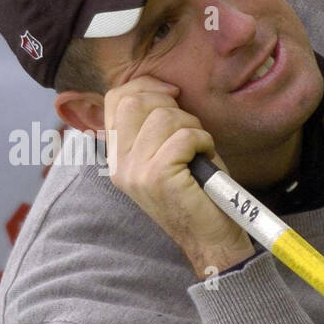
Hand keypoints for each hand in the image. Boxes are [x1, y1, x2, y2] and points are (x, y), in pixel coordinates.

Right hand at [103, 75, 254, 276]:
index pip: (114, 100)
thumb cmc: (197, 192)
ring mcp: (136, 172)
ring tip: (200, 148)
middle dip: (170, 104)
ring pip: (163, 117)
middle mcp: (120, 164)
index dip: (144, 85)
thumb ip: (155, 125)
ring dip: (191, 126)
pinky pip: (183, 137)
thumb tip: (163, 89)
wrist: (210, 239)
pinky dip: (202, 141)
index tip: (172, 92)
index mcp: (118, 157)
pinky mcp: (157, 177)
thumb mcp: (168, 154)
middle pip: (133, 102)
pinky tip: (205, 157)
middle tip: (190, 127)